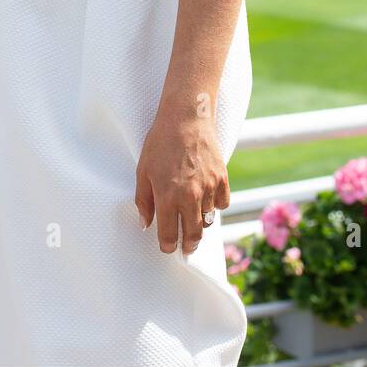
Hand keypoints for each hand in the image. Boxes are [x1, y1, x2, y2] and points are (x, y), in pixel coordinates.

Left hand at [135, 100, 229, 256]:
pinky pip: (222, 204)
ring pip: (208, 219)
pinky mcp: (222, 178)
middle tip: (186, 248)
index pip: (169, 235)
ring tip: (194, 222)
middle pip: (193, 235)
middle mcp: (190, 197)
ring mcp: (209, 188)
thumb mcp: (143, 170)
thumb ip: (143, 200)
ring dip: (200, 224)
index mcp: (167, 197)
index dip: (167, 246)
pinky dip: (216, 206)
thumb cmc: (160, 142)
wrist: (186, 117)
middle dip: (188, 245)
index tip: (167, 247)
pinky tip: (208, 201)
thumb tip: (145, 224)